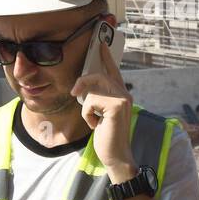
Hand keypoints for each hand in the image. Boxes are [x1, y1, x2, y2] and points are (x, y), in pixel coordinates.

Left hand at [69, 38, 136, 183]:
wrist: (115, 155)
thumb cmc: (107, 136)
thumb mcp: (100, 114)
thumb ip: (98, 99)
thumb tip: (84, 87)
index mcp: (121, 94)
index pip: (113, 71)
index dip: (106, 57)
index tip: (101, 44)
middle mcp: (124, 93)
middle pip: (98, 76)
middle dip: (83, 83)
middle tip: (74, 93)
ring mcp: (122, 98)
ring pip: (93, 89)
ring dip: (86, 106)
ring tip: (94, 120)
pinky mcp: (116, 105)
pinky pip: (91, 101)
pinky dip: (87, 115)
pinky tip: (97, 125)